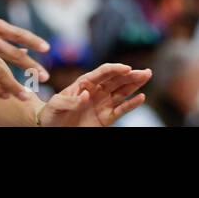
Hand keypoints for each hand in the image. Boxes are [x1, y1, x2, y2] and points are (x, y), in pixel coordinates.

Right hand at [0, 14, 49, 98]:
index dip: (33, 40)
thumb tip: (27, 51)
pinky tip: (6, 96)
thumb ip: (3, 36)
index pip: (17, 33)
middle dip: (31, 66)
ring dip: (14, 86)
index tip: (47, 49)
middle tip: (45, 76)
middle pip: (13, 53)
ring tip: (26, 96)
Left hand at [38, 63, 152, 126]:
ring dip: (135, 84)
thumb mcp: (56, 105)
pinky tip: (141, 97)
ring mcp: (102, 104)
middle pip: (117, 80)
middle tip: (145, 72)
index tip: (126, 68)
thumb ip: (71, 100)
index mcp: (85, 83)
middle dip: (131, 75)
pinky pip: (121, 110)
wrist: (51, 129)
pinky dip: (131, 104)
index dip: (115, 69)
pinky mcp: (106, 118)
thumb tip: (86, 95)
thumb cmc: (51, 113)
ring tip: (147, 76)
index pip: (103, 72)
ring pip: (122, 92)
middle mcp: (97, 91)